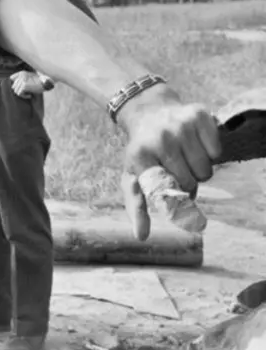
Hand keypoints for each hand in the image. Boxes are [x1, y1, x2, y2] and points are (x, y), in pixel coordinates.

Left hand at [10, 71, 46, 98]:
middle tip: (27, 92)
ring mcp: (22, 80)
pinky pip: (19, 93)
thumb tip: (11, 81)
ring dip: (22, 94)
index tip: (23, 88)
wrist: (47, 84)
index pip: (11, 78)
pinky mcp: (24, 85)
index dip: (16, 85)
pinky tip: (30, 95)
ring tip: (29, 93)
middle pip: (14, 86)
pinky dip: (24, 96)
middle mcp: (21, 75)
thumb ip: (21, 79)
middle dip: (19, 90)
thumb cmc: (40, 82)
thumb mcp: (30, 78)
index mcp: (22, 72)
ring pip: (16, 91)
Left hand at [118, 86, 219, 237]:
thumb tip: (141, 236)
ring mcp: (180, 125)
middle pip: (191, 183)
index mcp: (140, 156)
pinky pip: (217, 151)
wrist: (149, 113)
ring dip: (199, 170)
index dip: (175, 197)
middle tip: (178, 172)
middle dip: (187, 183)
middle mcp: (160, 139)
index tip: (178, 196)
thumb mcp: (132, 177)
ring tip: (185, 159)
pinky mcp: (199, 116)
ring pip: (205, 169)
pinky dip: (210, 153)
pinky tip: (195, 145)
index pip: (167, 191)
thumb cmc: (143, 152)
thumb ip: (136, 207)